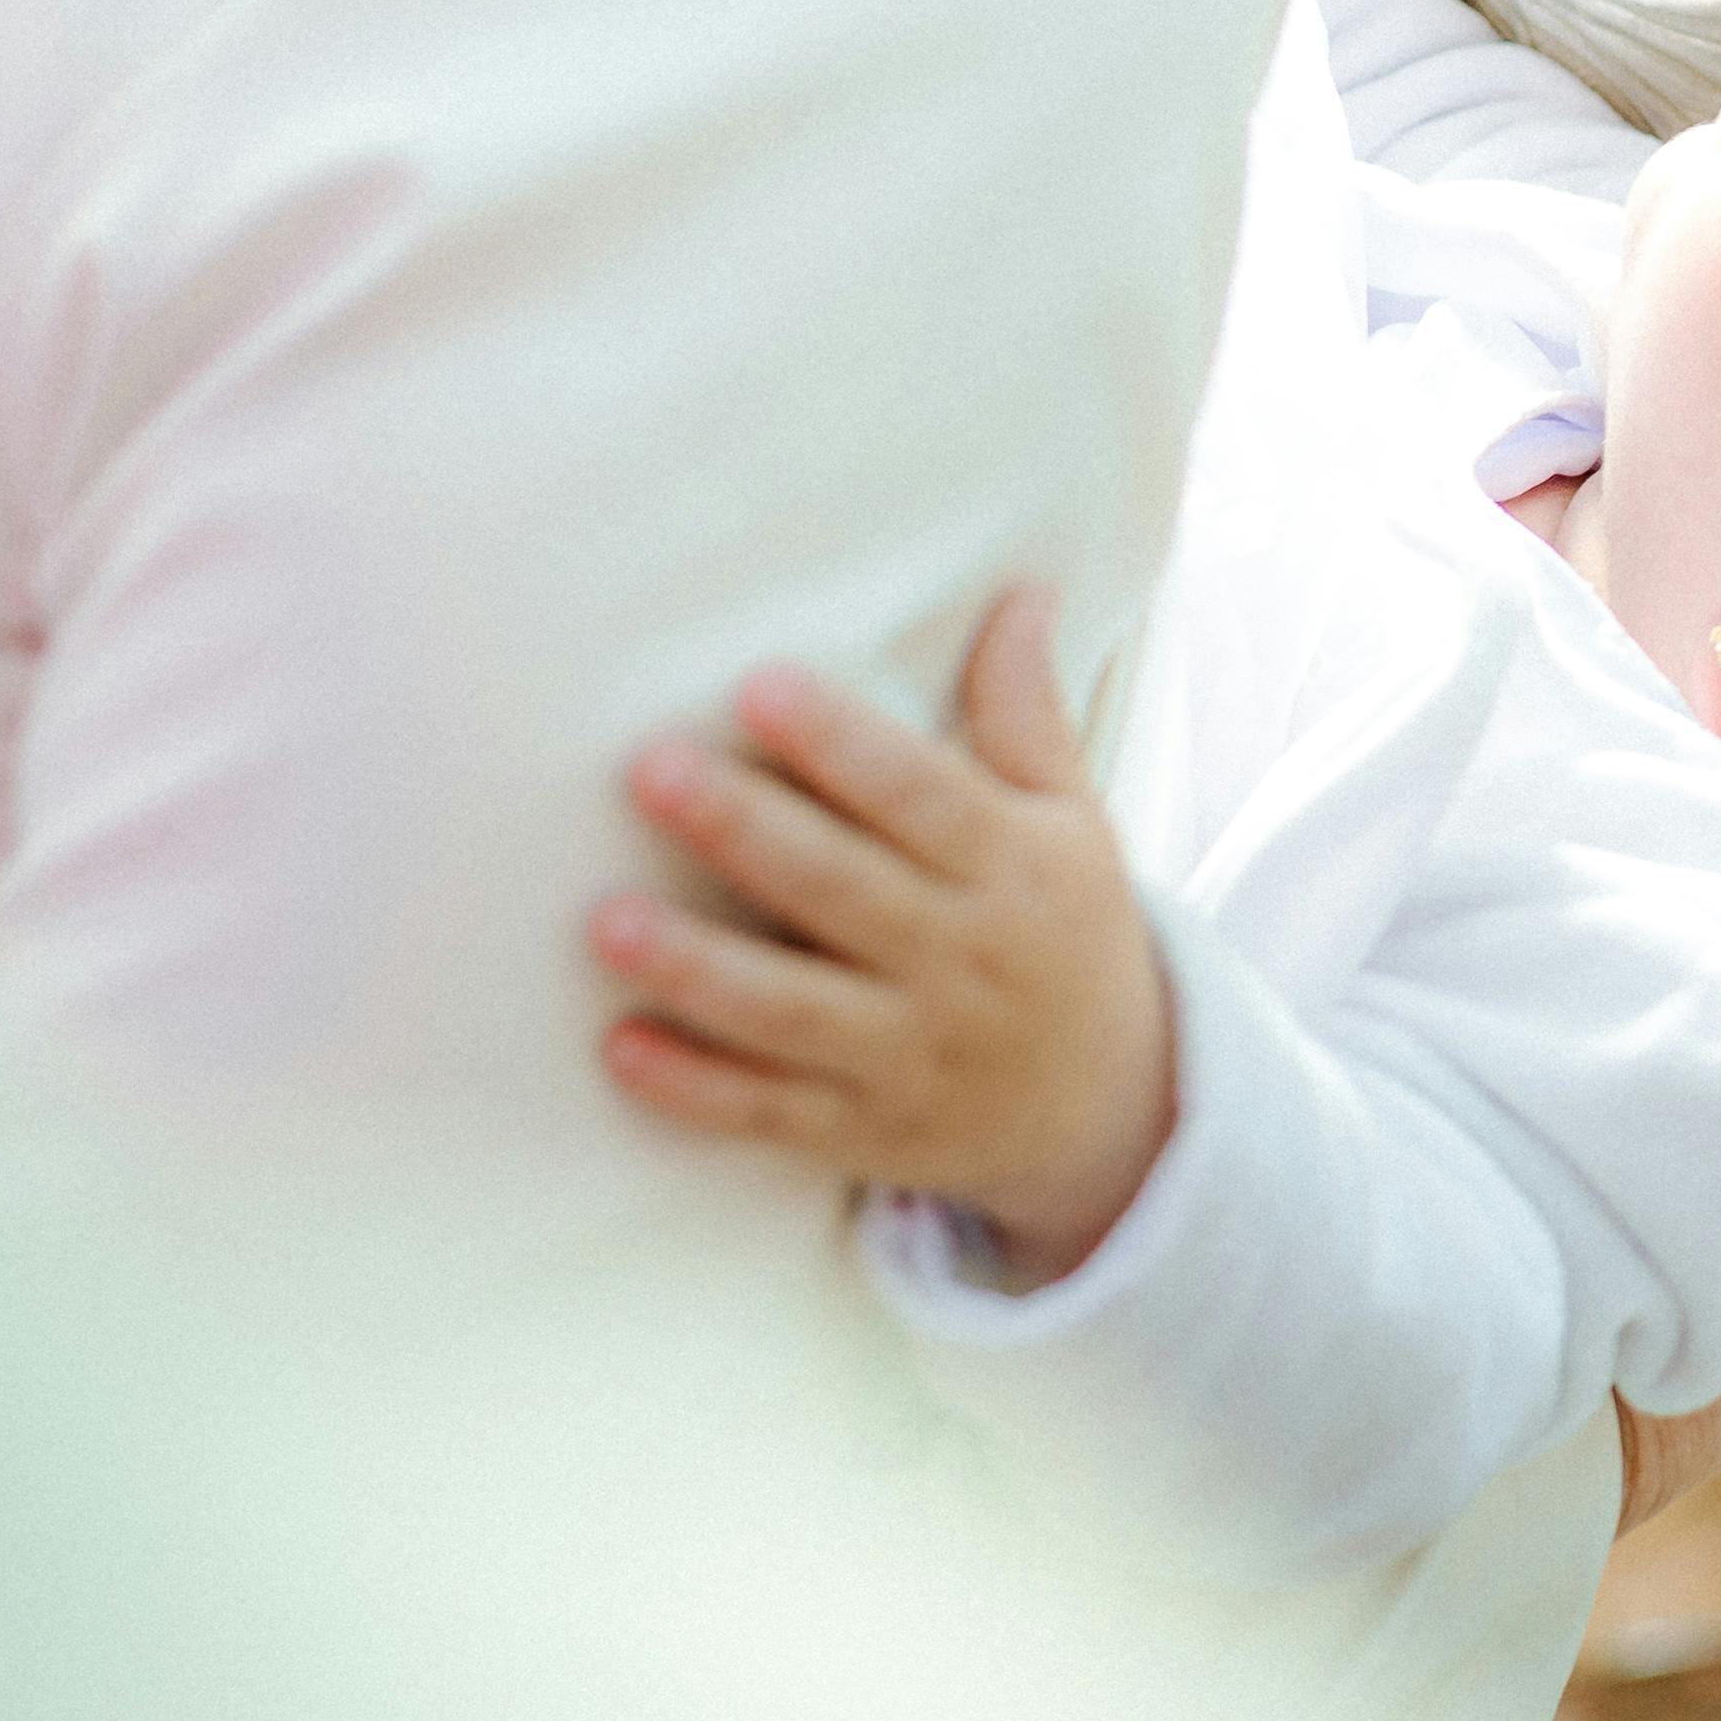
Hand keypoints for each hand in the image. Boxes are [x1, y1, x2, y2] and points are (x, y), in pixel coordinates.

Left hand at [593, 586, 1175, 1285]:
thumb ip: (1026, 714)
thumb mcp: (1072, 820)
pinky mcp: (865, 1129)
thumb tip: (1020, 592)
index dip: (839, 744)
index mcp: (1013, 868)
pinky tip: (620, 1046)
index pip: (921, 796)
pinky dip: (696, 1086)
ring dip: (698, 968)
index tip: (760, 686)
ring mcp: (911, 1054)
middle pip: (841, 890)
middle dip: (744, 832)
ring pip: (792, 1011)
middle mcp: (962, 960)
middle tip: (651, 769)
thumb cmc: (1067, 929)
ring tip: (608, 919)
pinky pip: (771, 1112)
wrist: (1111, 1104)